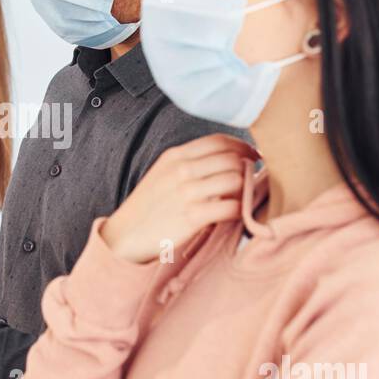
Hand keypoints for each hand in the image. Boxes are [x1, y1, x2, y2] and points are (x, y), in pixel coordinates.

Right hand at [100, 134, 253, 263]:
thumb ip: (189, 164)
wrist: (125, 236)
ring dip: (246, 190)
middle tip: (252, 180)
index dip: (242, 146)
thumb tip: (225, 162)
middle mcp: (181, 170)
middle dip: (248, 168)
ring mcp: (186, 193)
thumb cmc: (147, 208)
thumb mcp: (162, 175)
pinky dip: (240, 211)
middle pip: (232, 159)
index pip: (219, 141)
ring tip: (244, 199)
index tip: (253, 156)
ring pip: (235, 180)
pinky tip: (237, 215)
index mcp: (175, 156)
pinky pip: (231, 207)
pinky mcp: (192, 217)